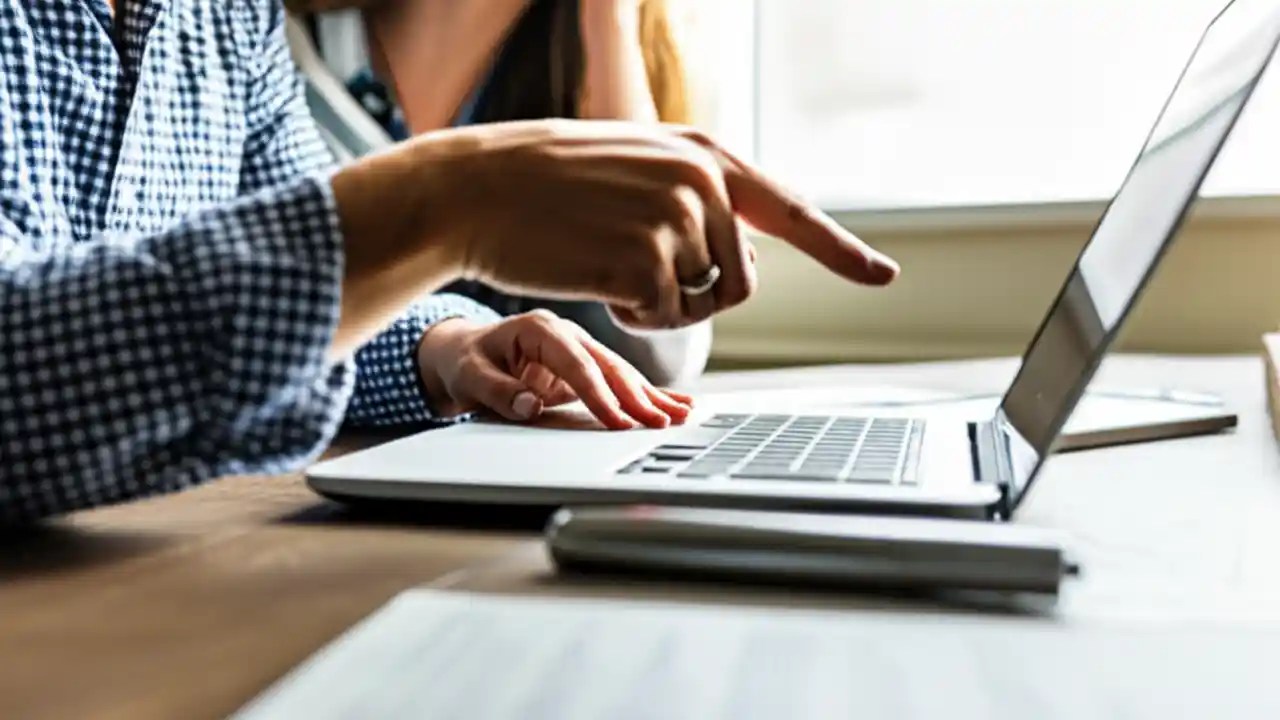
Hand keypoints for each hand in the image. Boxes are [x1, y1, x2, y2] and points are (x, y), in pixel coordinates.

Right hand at [410, 120, 898, 329]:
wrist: (475, 188)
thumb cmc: (543, 184)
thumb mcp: (632, 168)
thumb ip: (694, 202)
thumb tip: (746, 258)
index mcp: (702, 154)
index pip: (789, 208)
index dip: (839, 249)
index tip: (882, 275)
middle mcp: (702, 182)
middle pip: (744, 280)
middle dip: (697, 295)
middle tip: (635, 272)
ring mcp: (678, 218)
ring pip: (704, 304)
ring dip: (660, 306)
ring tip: (608, 265)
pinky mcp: (648, 259)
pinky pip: (667, 321)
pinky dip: (634, 318)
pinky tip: (596, 280)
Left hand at [416, 310, 693, 429]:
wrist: (464, 351)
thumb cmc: (465, 361)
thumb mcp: (469, 375)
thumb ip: (498, 391)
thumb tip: (530, 406)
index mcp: (540, 329)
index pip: (577, 365)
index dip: (599, 395)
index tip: (617, 421)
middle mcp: (567, 335)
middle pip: (608, 367)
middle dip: (636, 396)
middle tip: (660, 423)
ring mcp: (580, 350)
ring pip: (621, 373)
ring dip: (650, 396)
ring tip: (681, 415)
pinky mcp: (585, 368)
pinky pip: (618, 382)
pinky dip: (645, 394)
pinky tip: (673, 404)